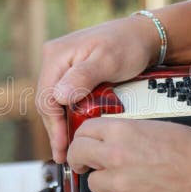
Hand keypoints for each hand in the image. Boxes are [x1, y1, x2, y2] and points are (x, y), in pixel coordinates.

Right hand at [36, 17, 160, 162]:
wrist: (143, 36)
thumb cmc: (128, 45)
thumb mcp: (108, 61)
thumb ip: (83, 77)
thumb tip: (60, 97)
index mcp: (57, 55)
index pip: (47, 98)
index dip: (54, 125)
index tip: (63, 146)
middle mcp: (55, 59)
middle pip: (48, 102)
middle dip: (56, 129)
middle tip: (64, 155)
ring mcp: (63, 66)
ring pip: (56, 102)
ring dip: (61, 124)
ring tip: (68, 148)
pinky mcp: (72, 72)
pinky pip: (65, 97)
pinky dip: (69, 114)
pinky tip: (74, 129)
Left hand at [67, 117, 190, 191]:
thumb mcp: (157, 128)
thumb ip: (127, 134)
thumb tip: (109, 140)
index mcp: (122, 134)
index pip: (83, 134)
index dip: (82, 141)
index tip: (82, 148)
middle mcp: (115, 160)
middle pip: (79, 159)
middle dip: (81, 162)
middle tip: (86, 166)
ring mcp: (121, 189)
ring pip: (97, 186)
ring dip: (110, 184)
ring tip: (136, 182)